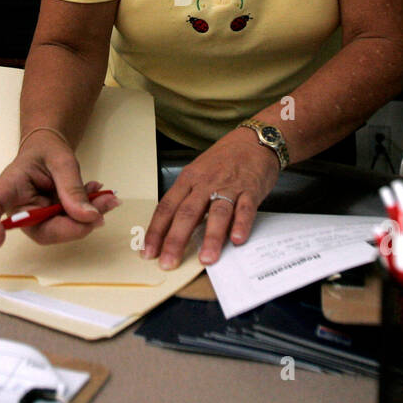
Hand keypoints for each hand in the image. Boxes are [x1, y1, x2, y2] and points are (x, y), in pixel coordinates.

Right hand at [0, 130, 119, 246]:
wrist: (50, 149)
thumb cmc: (46, 150)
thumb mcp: (61, 160)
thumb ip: (71, 187)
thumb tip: (87, 216)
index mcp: (9, 186)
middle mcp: (19, 208)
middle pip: (40, 230)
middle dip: (73, 226)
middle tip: (100, 211)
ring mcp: (36, 218)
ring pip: (60, 231)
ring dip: (87, 220)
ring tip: (106, 199)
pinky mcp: (52, 221)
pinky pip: (72, 225)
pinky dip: (90, 213)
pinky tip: (99, 196)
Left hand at [143, 127, 279, 268]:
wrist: (254, 140)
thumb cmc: (224, 160)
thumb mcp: (198, 173)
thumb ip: (187, 199)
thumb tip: (172, 230)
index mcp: (188, 179)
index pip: (167, 207)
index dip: (156, 231)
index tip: (148, 252)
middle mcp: (205, 183)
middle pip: (187, 213)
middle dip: (176, 240)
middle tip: (168, 263)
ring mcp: (228, 186)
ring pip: (217, 213)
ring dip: (211, 237)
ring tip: (206, 258)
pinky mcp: (250, 190)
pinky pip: (245, 209)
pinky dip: (241, 224)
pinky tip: (237, 239)